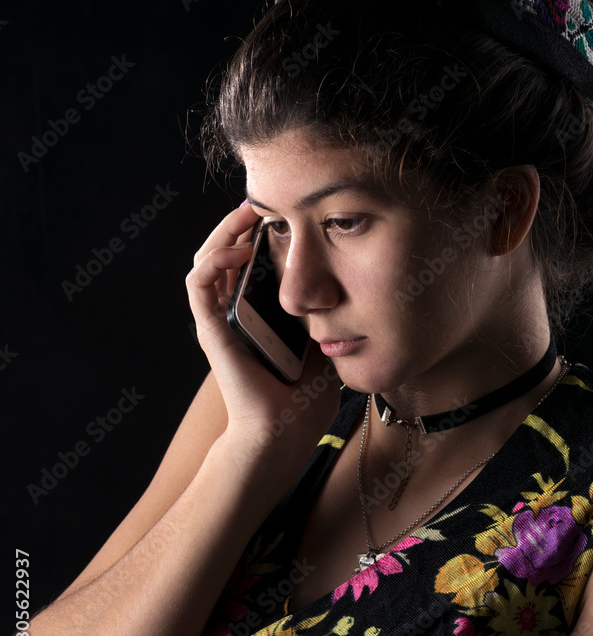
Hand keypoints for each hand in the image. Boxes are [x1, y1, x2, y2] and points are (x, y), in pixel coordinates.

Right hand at [185, 203, 340, 462]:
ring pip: (206, 258)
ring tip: (249, 214)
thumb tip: (350, 283)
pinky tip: (240, 248)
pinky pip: (198, 282)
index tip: (286, 212)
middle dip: (242, 223)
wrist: (284, 432)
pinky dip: (215, 258)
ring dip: (224, 231)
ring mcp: (218, 318)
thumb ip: (326, 312)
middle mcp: (232, 311)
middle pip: (225, 251)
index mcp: (256, 313)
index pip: (249, 260)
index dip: (261, 233)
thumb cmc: (304, 397)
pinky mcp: (210, 327)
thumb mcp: (323, 340)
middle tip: (265, 202)